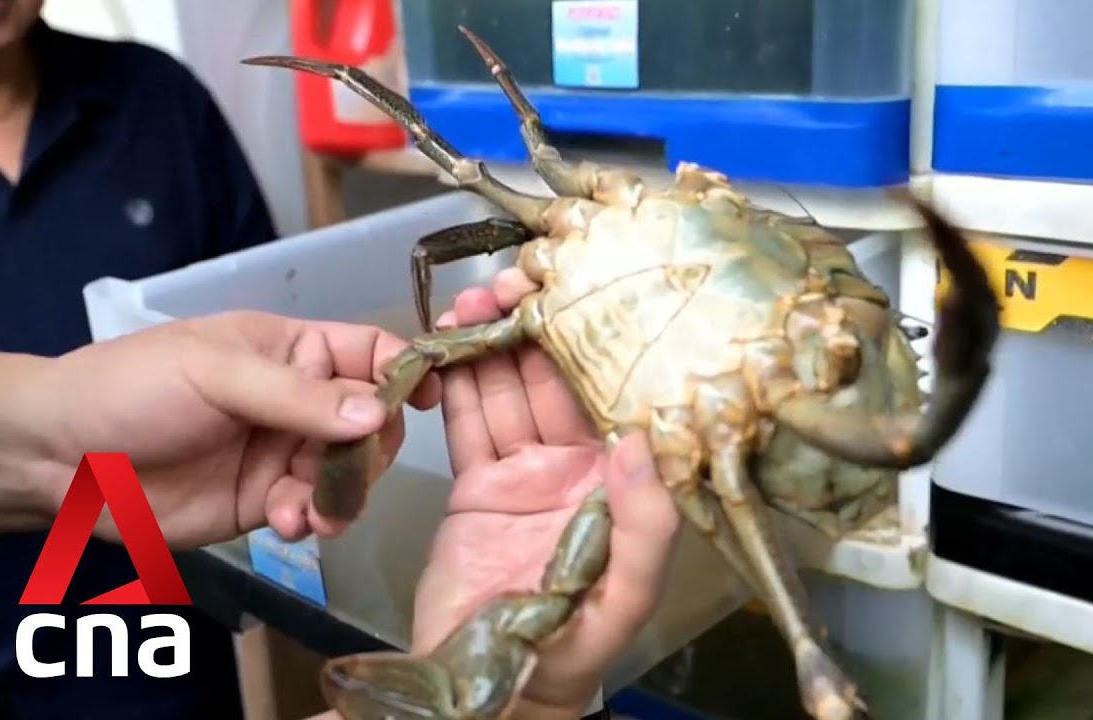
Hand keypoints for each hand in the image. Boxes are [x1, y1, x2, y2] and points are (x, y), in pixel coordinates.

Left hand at [21, 311, 439, 547]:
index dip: (406, 369)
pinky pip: (313, 511)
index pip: (369, 352)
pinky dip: (312, 519)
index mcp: (291, 349)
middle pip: (372, 420)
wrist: (57, 457)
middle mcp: (299, 401)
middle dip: (371, 446)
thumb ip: (298, 397)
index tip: (432, 396)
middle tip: (351, 465)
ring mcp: (283, 454)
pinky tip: (288, 523)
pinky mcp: (263, 504)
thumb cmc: (133, 388)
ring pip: (349, 472)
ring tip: (310, 508)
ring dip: (343, 491)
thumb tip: (378, 414)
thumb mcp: (216, 373)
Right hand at [410, 280, 679, 719]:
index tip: (564, 297)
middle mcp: (575, 463)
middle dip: (531, 328)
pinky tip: (446, 349)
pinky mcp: (479, 483)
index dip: (587, 342)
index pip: (605, 394)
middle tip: (504, 286)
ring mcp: (525, 470)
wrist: (495, 687)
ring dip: (490, 345)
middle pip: (552, 378)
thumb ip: (646, 522)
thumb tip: (640, 439)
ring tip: (468, 305)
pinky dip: (456, 384)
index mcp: (617, 479)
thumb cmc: (573, 648)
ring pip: (507, 390)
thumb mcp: (626, 593)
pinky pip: (469, 422)